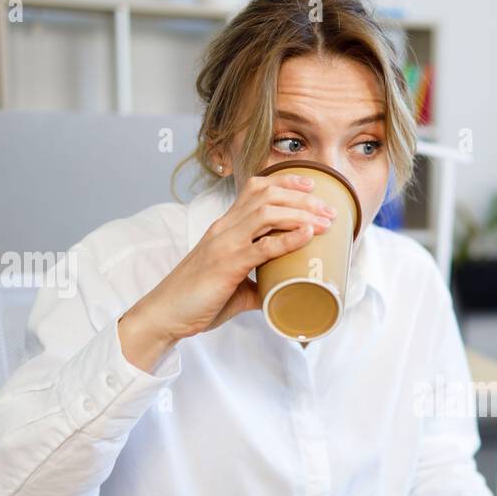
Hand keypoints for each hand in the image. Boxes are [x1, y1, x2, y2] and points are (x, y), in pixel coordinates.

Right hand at [118, 172, 339, 370]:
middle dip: (303, 199)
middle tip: (330, 210)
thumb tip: (284, 290)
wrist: (166, 314)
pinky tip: (307, 234)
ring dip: (301, 213)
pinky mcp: (227, 265)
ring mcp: (225, 244)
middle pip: (267, 195)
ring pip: (267, 213)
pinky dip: (288, 238)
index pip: (255, 189)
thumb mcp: (235, 287)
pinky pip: (262, 246)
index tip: (311, 185)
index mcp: (225, 227)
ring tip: (326, 222)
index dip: (285, 181)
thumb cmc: (198, 299)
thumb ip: (260, 283)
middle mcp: (225, 228)